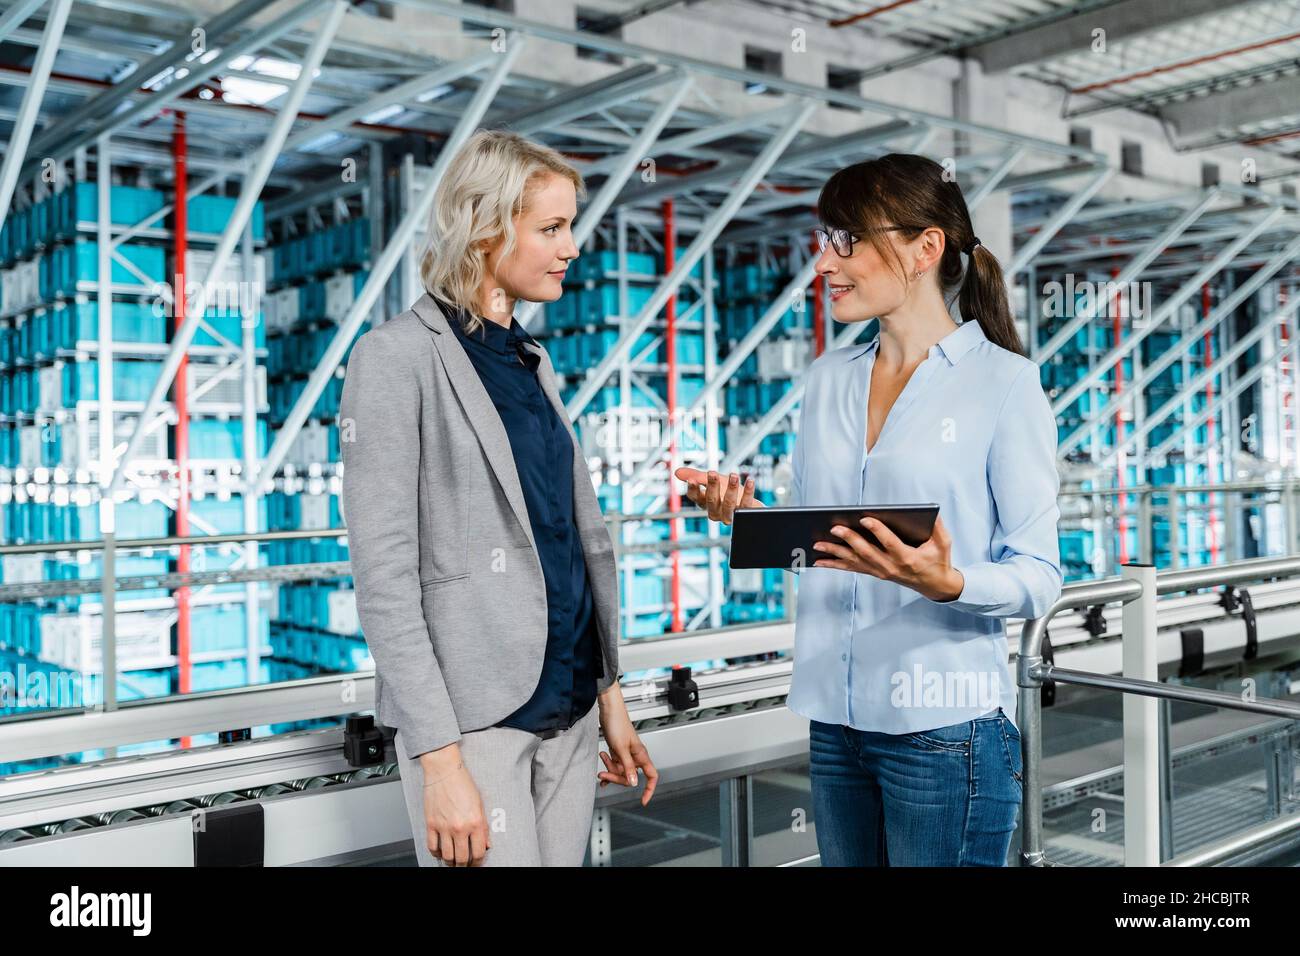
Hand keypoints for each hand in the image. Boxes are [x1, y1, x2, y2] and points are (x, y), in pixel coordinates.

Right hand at [419, 745, 490, 865]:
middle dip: (465, 864)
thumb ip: (483, 826)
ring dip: (450, 861)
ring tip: (453, 860)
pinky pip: (432, 846)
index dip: (478, 861)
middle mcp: (460, 827)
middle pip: (462, 858)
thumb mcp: (480, 804)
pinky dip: (436, 853)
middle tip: (465, 864)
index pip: (478, 852)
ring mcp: (444, 827)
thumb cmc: (462, 783)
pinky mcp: (431, 824)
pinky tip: (440, 851)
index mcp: (475, 822)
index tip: (477, 862)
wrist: (444, 770)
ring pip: (447, 856)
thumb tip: (486, 843)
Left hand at [596, 688, 658, 805]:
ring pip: (620, 771)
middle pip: (630, 776)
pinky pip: (614, 766)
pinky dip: (608, 768)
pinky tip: (602, 768)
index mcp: (641, 755)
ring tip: (602, 761)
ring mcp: (626, 754)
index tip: (644, 800)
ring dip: (609, 770)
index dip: (649, 789)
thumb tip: (633, 783)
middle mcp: (636, 756)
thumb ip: (628, 767)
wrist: (608, 711)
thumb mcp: (621, 749)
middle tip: (604, 775)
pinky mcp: (618, 751)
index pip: (652, 776)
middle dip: (616, 777)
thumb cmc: (618, 724)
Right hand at [674, 466, 761, 524]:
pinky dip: (748, 492)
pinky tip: (750, 481)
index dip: (693, 489)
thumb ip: (696, 476)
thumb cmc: (727, 492)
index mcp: (705, 503)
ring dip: (730, 488)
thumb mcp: (712, 482)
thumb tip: (677, 472)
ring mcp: (730, 515)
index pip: (695, 497)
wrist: (748, 505)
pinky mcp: (745, 514)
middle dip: (712, 486)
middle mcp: (716, 511)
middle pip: (711, 500)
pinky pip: (746, 504)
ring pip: (728, 504)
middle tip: (713, 473)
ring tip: (733, 475)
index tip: (692, 479)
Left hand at [811, 512, 963, 601]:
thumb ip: (938, 528)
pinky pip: (852, 568)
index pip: (890, 543)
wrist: (934, 585)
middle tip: (834, 528)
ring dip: (835, 553)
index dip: (877, 531)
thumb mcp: (943, 543)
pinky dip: (834, 564)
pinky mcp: (874, 573)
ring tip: (817, 545)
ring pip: (854, 561)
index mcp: (908, 558)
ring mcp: (881, 571)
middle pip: (866, 552)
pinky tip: (818, 561)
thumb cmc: (938, 560)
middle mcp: (891, 567)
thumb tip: (931, 511)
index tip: (865, 518)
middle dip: (849, 540)